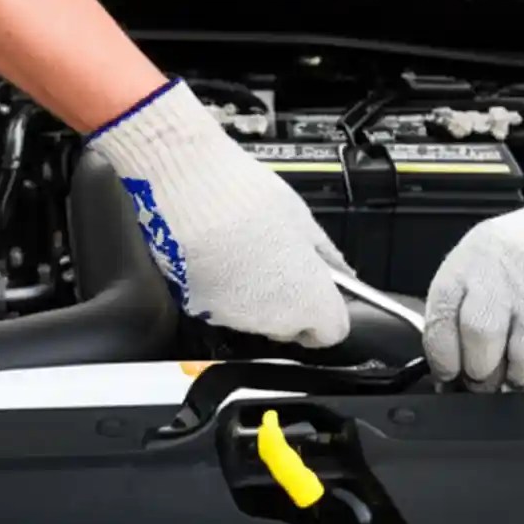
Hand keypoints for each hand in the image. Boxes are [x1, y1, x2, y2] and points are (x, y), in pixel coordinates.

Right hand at [90, 79, 350, 347]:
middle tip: (283, 262)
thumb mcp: (301, 218)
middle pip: (292, 327)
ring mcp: (232, 318)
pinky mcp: (198, 309)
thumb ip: (325, 254)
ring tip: (246, 252)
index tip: (325, 290)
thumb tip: (339, 270)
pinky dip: (225, 289)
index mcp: (307, 300)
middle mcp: (271, 320)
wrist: (185, 191)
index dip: (330, 309)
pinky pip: (222, 306)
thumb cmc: (247, 198)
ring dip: (258, 294)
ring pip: (256, 317)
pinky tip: (220, 256)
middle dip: (292, 302)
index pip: (331, 331)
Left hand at [423, 116, 523, 390]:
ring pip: (523, 366)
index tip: (452, 372)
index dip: (444, 359)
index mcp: (471, 262)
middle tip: (491, 376)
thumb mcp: (490, 256)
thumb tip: (451, 364)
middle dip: (482, 374)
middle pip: (479, 347)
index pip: (440, 324)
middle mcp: (503, 279)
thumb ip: (468, 301)